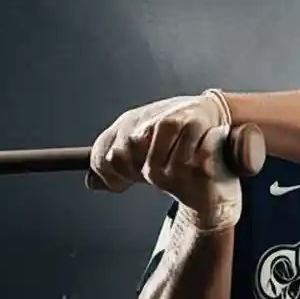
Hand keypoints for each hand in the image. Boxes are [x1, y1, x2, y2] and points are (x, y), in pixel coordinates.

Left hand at [90, 92, 241, 228]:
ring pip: (150, 168)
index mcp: (126, 124)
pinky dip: (183, 170)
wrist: (208, 113)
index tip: (122, 185)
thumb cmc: (172, 138)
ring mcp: (166, 120)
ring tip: (173, 168)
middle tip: (153, 176)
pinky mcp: (191, 124)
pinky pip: (177, 164)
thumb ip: (115, 166)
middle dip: (137, 175)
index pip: (103, 157)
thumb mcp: (140, 150)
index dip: (110, 177)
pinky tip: (189, 162)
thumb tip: (91, 183)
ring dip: (163, 176)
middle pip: (121, 160)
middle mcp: (142, 119)